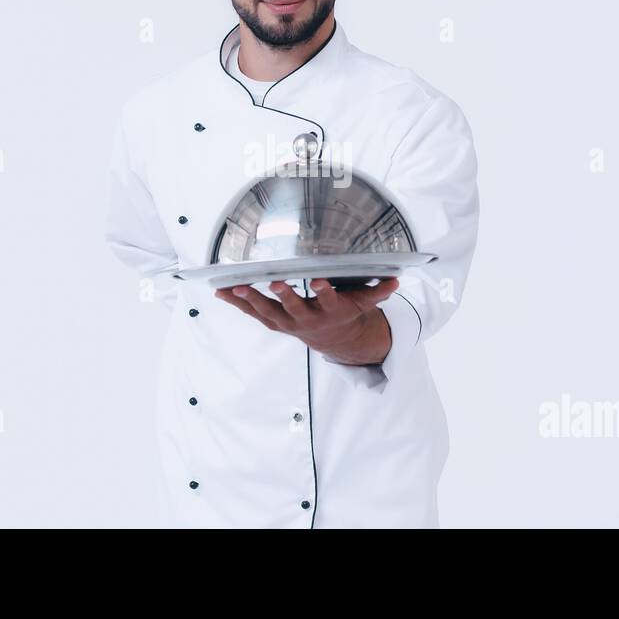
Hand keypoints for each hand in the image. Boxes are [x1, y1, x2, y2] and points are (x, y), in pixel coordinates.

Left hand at [214, 278, 398, 364]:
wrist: (331, 339)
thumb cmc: (344, 312)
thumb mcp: (362, 304)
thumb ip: (377, 292)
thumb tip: (396, 281)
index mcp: (330, 311)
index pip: (328, 300)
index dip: (323, 291)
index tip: (318, 279)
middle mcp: (307, 319)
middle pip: (294, 308)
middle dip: (284, 296)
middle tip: (273, 282)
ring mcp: (288, 322)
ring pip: (268, 312)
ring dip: (251, 300)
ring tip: (235, 288)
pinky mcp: (273, 322)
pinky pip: (253, 312)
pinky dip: (237, 303)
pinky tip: (221, 291)